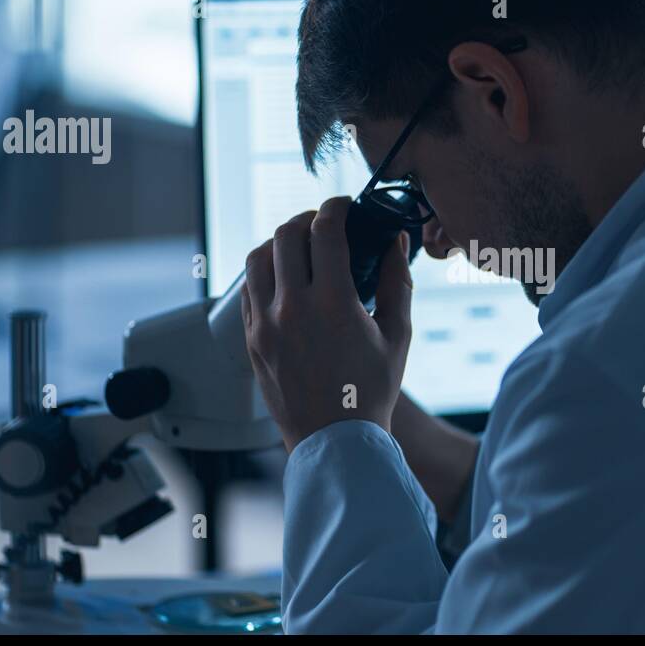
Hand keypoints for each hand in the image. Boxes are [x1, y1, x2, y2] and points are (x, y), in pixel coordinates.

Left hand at [241, 196, 413, 452]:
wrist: (334, 440)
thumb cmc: (371, 392)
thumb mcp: (397, 335)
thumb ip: (396, 281)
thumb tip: (396, 242)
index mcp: (333, 303)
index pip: (325, 230)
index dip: (336, 207)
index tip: (344, 206)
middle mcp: (292, 309)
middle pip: (286, 235)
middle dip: (306, 218)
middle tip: (323, 222)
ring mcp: (265, 325)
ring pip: (257, 258)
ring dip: (279, 242)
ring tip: (298, 247)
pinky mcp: (250, 340)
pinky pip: (247, 290)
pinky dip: (263, 274)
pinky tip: (283, 279)